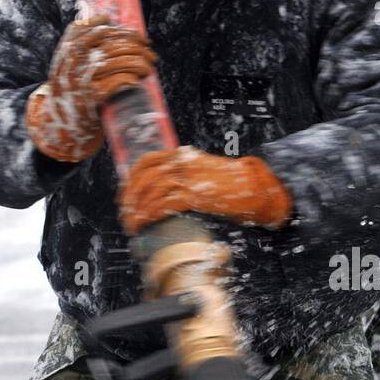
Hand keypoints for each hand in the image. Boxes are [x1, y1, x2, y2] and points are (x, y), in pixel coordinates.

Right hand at [25, 17, 156, 162]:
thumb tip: (105, 18)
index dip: (122, 31)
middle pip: (112, 45)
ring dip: (139, 62)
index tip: (138, 36)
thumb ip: (80, 38)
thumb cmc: (69, 84)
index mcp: (68, 47)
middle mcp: (74, 61)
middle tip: (149, 50)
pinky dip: (131, 78)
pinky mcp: (92, 97)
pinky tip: (138, 79)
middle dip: (136, 46)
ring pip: (118, 62)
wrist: (59, 118)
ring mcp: (83, 79)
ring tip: (150, 65)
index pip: (99, 30)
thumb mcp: (67, 58)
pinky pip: (118, 82)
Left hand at [118, 147, 292, 234]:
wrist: (253, 186)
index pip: (147, 161)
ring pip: (152, 192)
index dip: (131, 178)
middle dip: (131, 198)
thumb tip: (163, 187)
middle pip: (145, 178)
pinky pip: (165, 204)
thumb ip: (184, 173)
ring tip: (133, 224)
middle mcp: (183, 163)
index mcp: (183, 155)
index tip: (126, 193)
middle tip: (126, 213)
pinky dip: (152, 214)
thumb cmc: (230, 182)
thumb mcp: (203, 169)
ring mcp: (189, 179)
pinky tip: (146, 223)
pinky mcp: (196, 195)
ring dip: (138, 210)